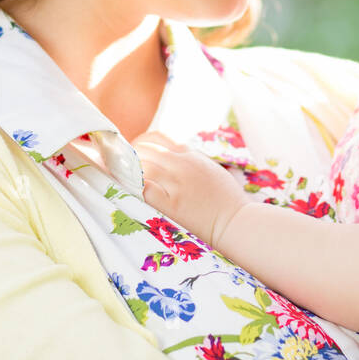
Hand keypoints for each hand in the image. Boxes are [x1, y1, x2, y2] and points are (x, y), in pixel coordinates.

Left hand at [134, 131, 252, 248]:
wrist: (236, 222)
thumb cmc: (226, 198)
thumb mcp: (210, 168)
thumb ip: (190, 159)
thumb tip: (169, 156)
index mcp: (191, 154)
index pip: (157, 137)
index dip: (140, 142)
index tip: (134, 152)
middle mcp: (182, 164)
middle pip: (144, 150)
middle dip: (130, 157)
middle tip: (122, 168)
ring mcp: (176, 184)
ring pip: (141, 167)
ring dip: (129, 172)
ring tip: (124, 180)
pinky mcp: (171, 204)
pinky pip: (143, 189)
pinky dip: (134, 188)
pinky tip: (129, 192)